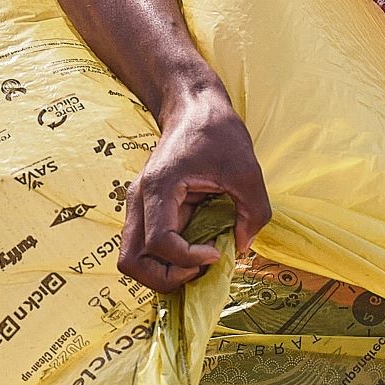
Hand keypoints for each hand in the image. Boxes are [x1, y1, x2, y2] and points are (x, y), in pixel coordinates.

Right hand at [118, 78, 271, 293]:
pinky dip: (168, 260)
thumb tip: (242, 248)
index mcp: (159, 188)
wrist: (194, 106)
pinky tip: (196, 251)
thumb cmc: (218, 131)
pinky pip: (148, 248)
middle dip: (166, 278)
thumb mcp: (247, 169)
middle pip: (131, 262)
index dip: (187, 258)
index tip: (217, 251)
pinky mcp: (149, 211)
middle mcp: (140, 201)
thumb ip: (253, 212)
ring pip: (135, 260)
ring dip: (165, 272)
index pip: (158, 243)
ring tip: (198, 263)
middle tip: (200, 268)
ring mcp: (140, 208)